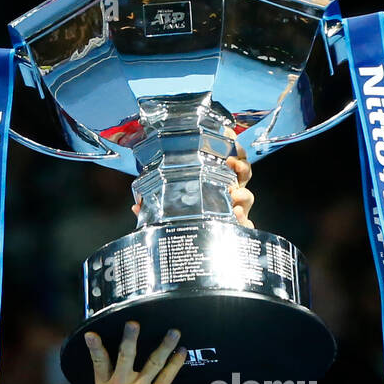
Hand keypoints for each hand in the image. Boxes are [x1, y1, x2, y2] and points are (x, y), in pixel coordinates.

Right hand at [87, 322, 185, 383]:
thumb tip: (104, 366)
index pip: (98, 363)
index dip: (94, 348)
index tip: (91, 334)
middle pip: (124, 357)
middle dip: (129, 339)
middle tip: (133, 323)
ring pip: (151, 363)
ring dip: (164, 346)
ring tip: (173, 332)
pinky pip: (166, 377)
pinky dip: (175, 364)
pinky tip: (182, 353)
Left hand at [131, 133, 254, 228]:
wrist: (189, 250)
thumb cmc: (180, 219)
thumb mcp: (164, 206)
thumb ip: (153, 203)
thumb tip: (136, 207)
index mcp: (212, 177)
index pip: (226, 155)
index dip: (230, 142)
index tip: (227, 133)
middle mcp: (226, 191)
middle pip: (243, 172)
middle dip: (241, 165)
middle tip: (231, 164)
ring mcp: (233, 209)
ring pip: (246, 196)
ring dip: (242, 193)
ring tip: (233, 195)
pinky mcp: (237, 227)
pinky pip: (246, 224)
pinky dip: (244, 221)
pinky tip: (237, 218)